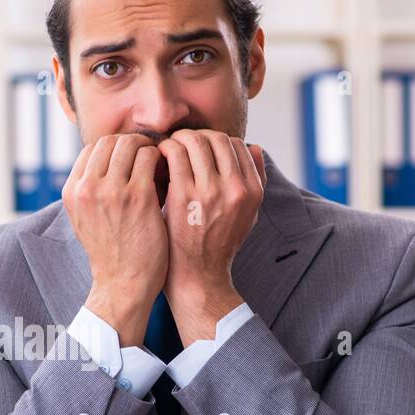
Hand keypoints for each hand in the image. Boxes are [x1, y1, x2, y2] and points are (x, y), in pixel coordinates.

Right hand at [62, 133, 167, 345]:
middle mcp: (88, 188)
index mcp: (72, 191)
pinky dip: (162, 159)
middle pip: (112, 141)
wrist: (123, 285)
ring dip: (149, 149)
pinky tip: (169, 172)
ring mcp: (113, 191)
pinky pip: (151, 158)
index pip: (92, 148)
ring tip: (160, 162)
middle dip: (133, 143)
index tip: (130, 156)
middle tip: (149, 154)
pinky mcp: (139, 197)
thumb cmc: (110, 254)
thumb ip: (87, 191)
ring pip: (133, 145)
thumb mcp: (84, 220)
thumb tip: (100, 165)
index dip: (114, 147)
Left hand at [157, 130, 265, 340]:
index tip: (200, 148)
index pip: (236, 144)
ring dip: (179, 139)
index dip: (216, 140)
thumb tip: (253, 146)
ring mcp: (210, 192)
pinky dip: (166, 149)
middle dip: (197, 136)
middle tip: (181, 143)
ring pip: (196, 141)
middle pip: (217, 138)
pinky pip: (176, 155)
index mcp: (252, 191)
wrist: (198, 278)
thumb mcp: (248, 215)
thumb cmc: (218, 246)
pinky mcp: (184, 196)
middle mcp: (235, 189)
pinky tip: (159, 157)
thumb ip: (255, 180)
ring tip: (169, 148)